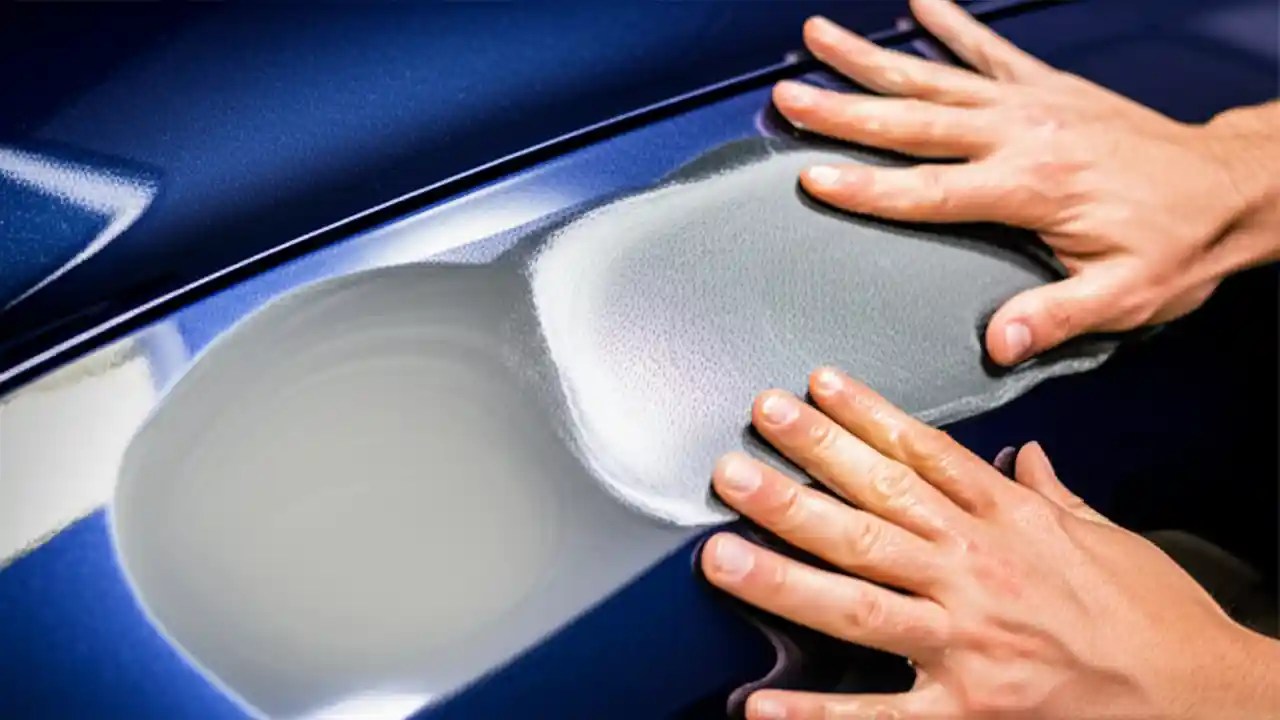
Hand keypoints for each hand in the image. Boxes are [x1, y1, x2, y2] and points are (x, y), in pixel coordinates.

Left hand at [701, 367, 1279, 718]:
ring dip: (783, 570)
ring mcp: (967, 642)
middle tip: (742, 448)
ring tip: (721, 548)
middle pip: (873, 512)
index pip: (922, 456)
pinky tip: (761, 705)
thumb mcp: (1105, 535)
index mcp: (1009, 522)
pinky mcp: (970, 712)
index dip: (863, 417)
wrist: (1204, 696)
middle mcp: (978, 572)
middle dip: (800, 477)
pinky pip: (880, 715)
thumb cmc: (1154, 616)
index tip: (814, 385)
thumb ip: (1051, 493)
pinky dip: (818, 713)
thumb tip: (1026, 456)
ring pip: (859, 595)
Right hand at [772, 0, 1279, 364]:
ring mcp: (1033, 103)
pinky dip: (952, 24)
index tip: (810, 174)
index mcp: (1029, 188)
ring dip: (872, 57)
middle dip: (843, 109)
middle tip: (787, 96)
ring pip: (935, 76)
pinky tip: (919, 1)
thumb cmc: (1177, 245)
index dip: (864, 186)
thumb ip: (1056, 317)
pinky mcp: (1049, 86)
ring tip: (819, 35)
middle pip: (913, 120)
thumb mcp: (1126, 298)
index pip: (926, 190)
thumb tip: (997, 345)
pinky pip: (990, 49)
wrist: (1234, 188)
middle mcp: (1022, 135)